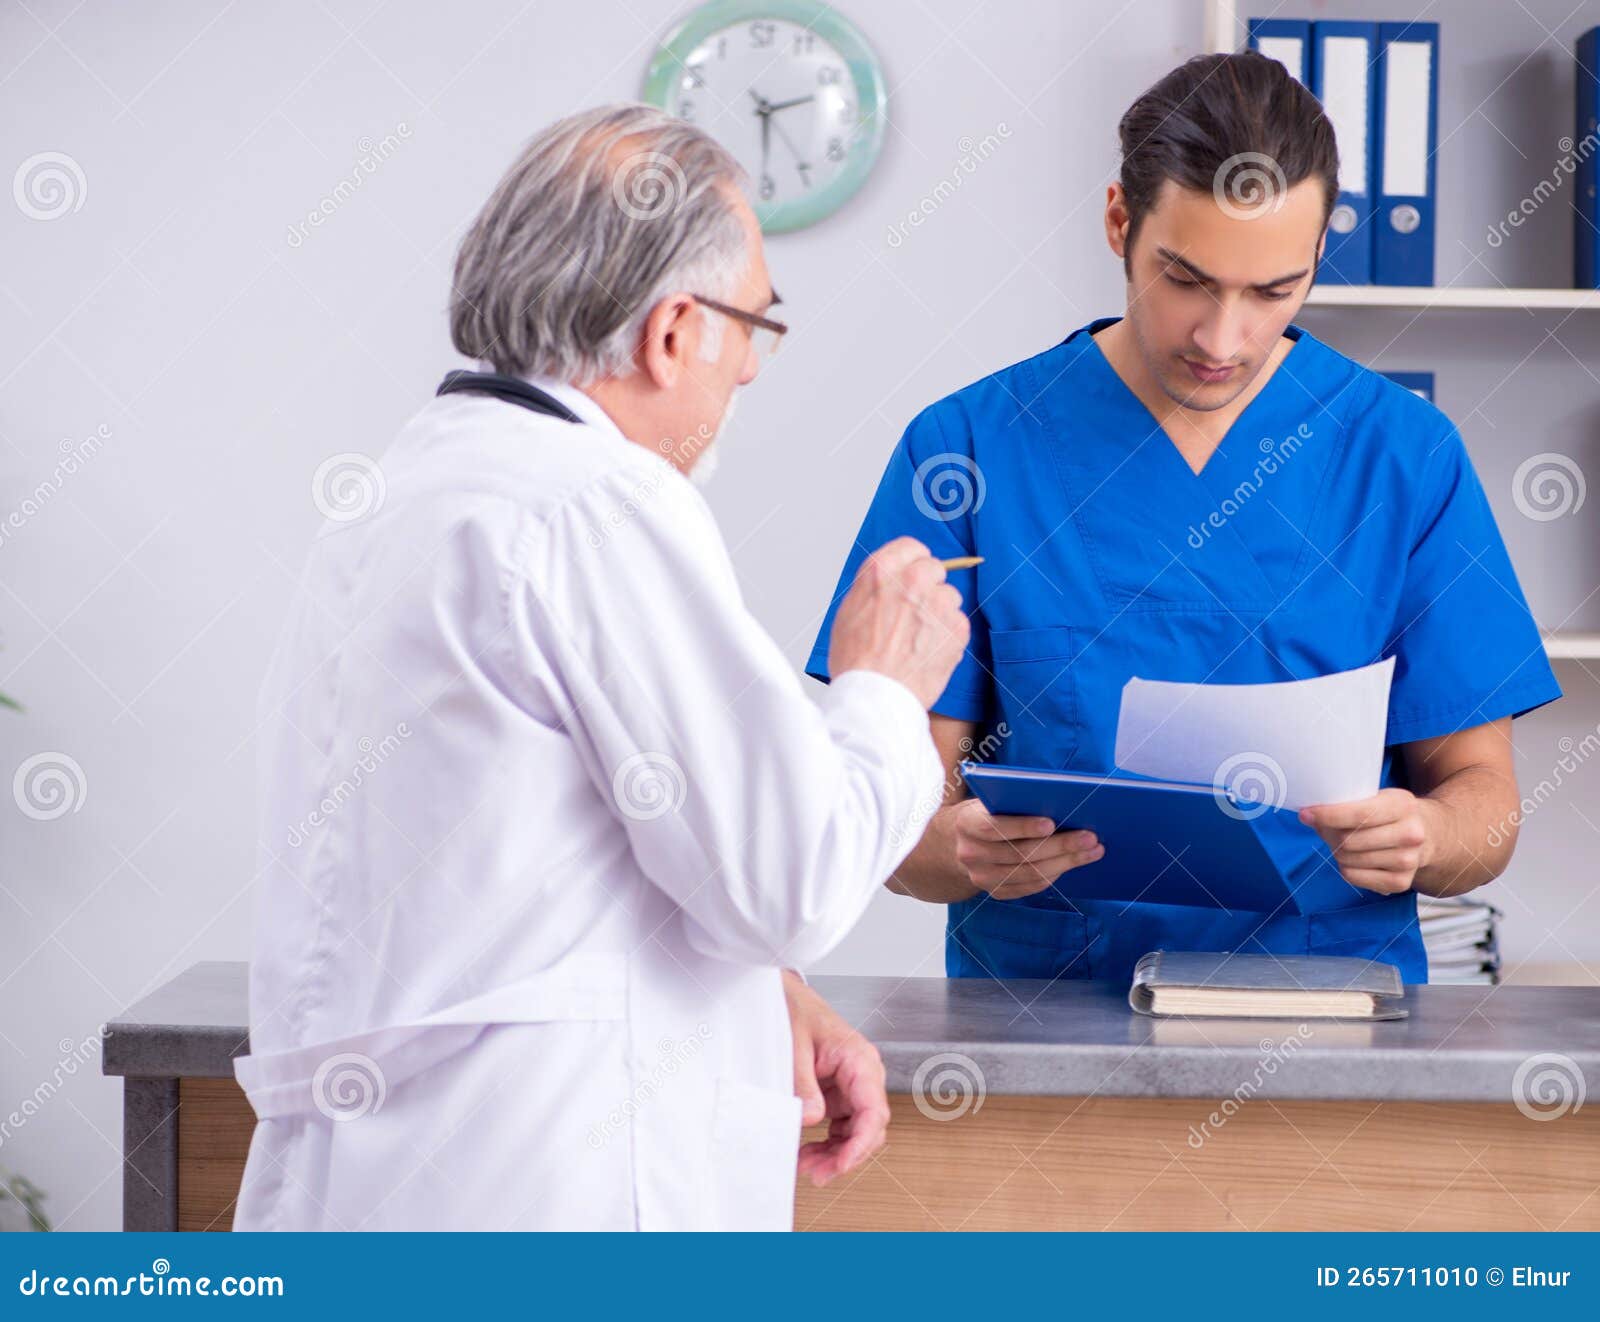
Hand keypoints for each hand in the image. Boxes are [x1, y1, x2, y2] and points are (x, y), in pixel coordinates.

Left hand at [783, 970, 888, 1186]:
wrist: (783, 994)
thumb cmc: (793, 1009)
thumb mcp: (793, 1045)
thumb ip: (802, 1083)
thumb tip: (810, 1119)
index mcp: (859, 1059)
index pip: (874, 1111)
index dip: (861, 1144)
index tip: (841, 1165)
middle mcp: (862, 1074)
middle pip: (869, 1127)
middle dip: (846, 1155)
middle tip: (816, 1173)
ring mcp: (851, 1085)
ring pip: (856, 1131)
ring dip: (836, 1153)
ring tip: (807, 1166)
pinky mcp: (837, 1092)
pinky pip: (841, 1126)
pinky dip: (828, 1143)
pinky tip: (809, 1152)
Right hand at [827, 537, 969, 708]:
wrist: (874, 696)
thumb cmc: (857, 661)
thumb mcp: (849, 610)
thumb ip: (875, 586)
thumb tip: (892, 580)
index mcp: (881, 571)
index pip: (911, 547)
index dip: (912, 563)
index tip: (912, 575)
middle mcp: (912, 580)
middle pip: (934, 568)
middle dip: (928, 587)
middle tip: (914, 613)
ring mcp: (938, 603)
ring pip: (949, 596)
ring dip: (939, 613)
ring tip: (917, 639)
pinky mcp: (957, 628)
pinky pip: (958, 623)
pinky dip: (948, 636)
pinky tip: (927, 652)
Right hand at [947, 796, 1102, 898]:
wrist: (953, 844)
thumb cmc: (983, 814)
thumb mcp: (988, 801)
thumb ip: (1012, 802)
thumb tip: (1058, 802)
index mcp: (966, 824)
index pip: (993, 828)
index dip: (1022, 826)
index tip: (1051, 823)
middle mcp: (970, 854)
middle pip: (1020, 854)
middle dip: (1060, 846)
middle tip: (1090, 837)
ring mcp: (981, 877)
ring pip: (1030, 873)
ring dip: (1066, 862)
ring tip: (1092, 850)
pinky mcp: (995, 892)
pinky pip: (1030, 887)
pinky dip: (1055, 874)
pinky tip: (1073, 862)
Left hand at [1298, 788, 1439, 893]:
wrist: (1429, 834)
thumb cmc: (1391, 813)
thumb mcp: (1377, 797)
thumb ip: (1347, 803)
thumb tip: (1309, 815)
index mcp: (1404, 805)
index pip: (1358, 814)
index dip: (1327, 815)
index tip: (1306, 813)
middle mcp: (1411, 834)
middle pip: (1348, 840)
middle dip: (1328, 833)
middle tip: (1326, 827)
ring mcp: (1408, 861)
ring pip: (1348, 859)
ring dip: (1336, 850)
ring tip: (1346, 841)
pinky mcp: (1401, 883)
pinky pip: (1352, 876)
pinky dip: (1345, 867)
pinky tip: (1356, 857)